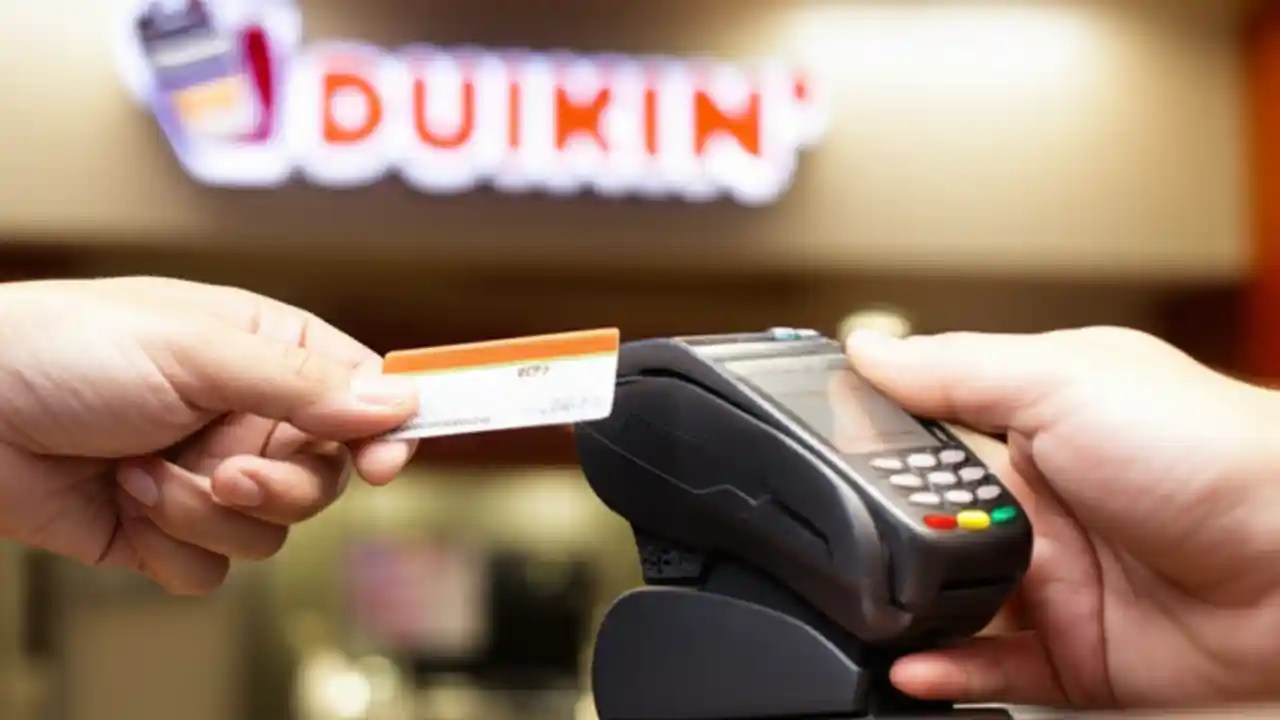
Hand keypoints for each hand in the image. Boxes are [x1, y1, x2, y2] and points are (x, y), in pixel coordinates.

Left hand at [0, 277, 418, 594]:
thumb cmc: (67, 349)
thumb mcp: (197, 352)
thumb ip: (302, 384)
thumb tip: (398, 402)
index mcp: (266, 355)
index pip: (358, 395)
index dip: (380, 431)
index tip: (382, 464)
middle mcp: (246, 417)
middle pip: (322, 479)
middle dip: (273, 484)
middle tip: (225, 469)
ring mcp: (209, 476)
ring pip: (269, 532)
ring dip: (204, 512)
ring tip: (143, 473)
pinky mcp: (166, 531)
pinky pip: (211, 569)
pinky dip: (169, 545)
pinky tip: (123, 500)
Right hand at [846, 326, 1279, 708]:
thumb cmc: (1212, 450)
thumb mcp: (1066, 377)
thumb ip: (957, 370)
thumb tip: (869, 347)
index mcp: (1037, 430)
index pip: (930, 438)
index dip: (880, 449)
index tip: (826, 455)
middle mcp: (1044, 508)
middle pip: (931, 527)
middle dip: (893, 536)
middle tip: (865, 539)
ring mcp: (1060, 583)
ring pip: (954, 601)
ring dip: (911, 608)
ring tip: (875, 608)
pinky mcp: (1076, 654)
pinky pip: (991, 666)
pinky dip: (947, 668)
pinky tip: (912, 663)